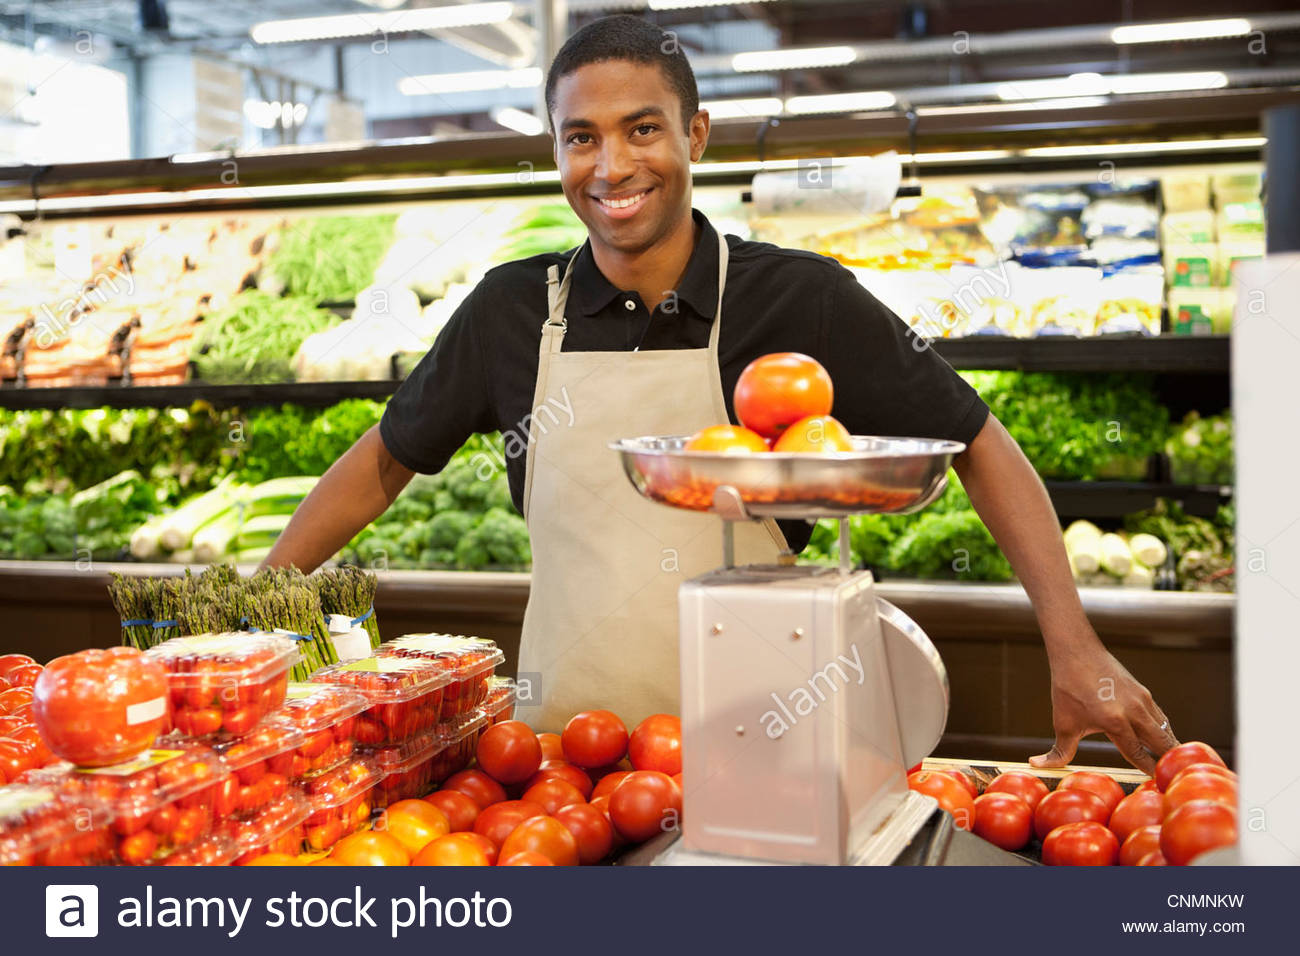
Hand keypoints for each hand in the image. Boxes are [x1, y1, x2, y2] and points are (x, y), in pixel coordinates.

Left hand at [1030, 639, 1177, 774]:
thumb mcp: (1062, 723)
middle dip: (1169, 761)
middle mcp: (1134, 712)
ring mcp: (1142, 700)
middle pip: (1163, 744)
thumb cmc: (1068, 689)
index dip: (1149, 771)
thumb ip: (1058, 751)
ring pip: (1165, 729)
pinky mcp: (1143, 692)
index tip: (1157, 784)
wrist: (1077, 653)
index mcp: (1115, 722)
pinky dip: (1163, 730)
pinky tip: (1161, 740)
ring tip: (1173, 762)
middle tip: (1174, 776)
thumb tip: (1037, 765)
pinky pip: (1160, 716)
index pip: (1139, 755)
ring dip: (1169, 745)